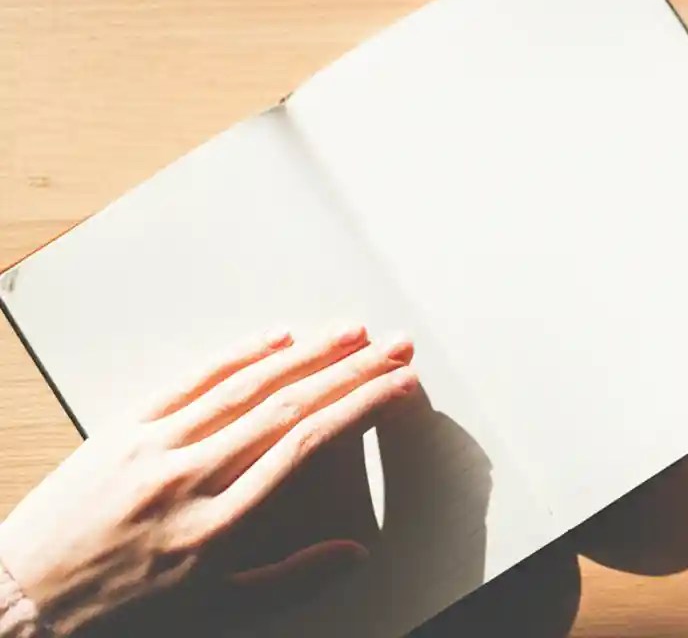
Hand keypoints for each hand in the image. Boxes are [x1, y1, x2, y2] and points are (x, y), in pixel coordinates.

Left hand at [0, 326, 418, 634]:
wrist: (23, 598)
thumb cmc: (121, 611)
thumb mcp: (217, 610)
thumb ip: (291, 578)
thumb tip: (352, 551)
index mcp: (216, 527)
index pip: (304, 448)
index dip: (359, 409)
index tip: (397, 387)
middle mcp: (187, 478)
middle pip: (285, 408)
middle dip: (350, 372)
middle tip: (394, 347)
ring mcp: (153, 447)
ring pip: (243, 386)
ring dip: (305, 352)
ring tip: (352, 331)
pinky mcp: (123, 429)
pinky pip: (189, 380)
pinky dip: (237, 354)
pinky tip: (276, 337)